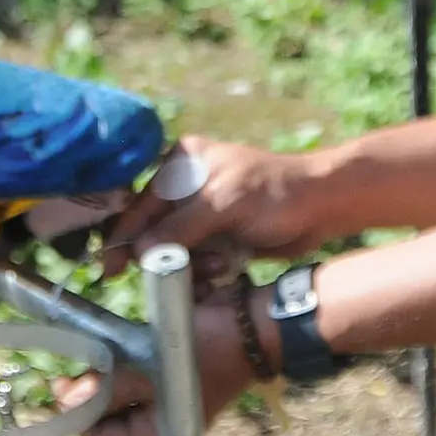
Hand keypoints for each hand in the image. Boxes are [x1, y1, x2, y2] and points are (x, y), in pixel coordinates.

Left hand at [52, 301, 255, 435]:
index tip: (60, 384)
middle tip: (71, 364)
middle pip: (107, 415)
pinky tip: (114, 340)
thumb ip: (112, 384)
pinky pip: (135, 369)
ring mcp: (166, 394)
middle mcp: (161, 418)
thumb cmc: (213, 349)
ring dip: (105, 371)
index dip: (77, 415)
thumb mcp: (157, 367)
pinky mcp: (169, 368)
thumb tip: (70, 397)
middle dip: (89, 390)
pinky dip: (123, 357)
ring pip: (119, 390)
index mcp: (160, 431)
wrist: (256, 321)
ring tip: (90, 350)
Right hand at [101, 136, 332, 276]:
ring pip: (174, 252)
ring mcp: (202, 213)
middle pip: (154, 232)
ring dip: (191, 266)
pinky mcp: (217, 236)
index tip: (111, 269)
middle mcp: (186, 186)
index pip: (141, 204)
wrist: (323, 207)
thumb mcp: (225, 205)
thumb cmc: (277, 193)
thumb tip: (140, 253)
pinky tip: (226, 268)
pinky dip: (205, 270)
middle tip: (185, 272)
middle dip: (167, 256)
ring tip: (219, 264)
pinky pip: (195, 261)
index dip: (126, 238)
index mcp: (182, 163)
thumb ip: (180, 228)